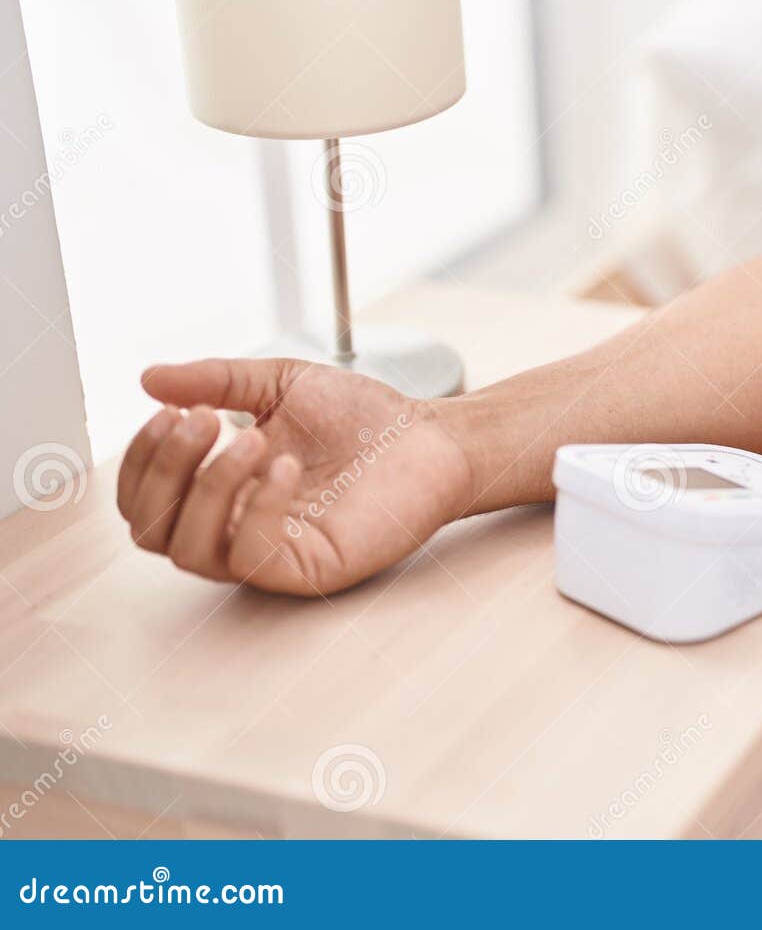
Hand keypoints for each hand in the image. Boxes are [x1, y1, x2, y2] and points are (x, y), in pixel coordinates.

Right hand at [117, 359, 472, 595]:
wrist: (432, 436)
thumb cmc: (363, 418)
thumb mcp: (280, 384)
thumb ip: (217, 379)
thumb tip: (150, 379)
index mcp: (222, 492)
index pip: (143, 500)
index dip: (141, 458)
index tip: (171, 410)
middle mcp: (236, 528)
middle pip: (151, 531)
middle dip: (164, 469)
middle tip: (203, 419)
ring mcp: (270, 553)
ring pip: (190, 551)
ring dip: (206, 488)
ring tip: (248, 437)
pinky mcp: (308, 569)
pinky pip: (252, 558)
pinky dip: (257, 508)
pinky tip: (284, 465)